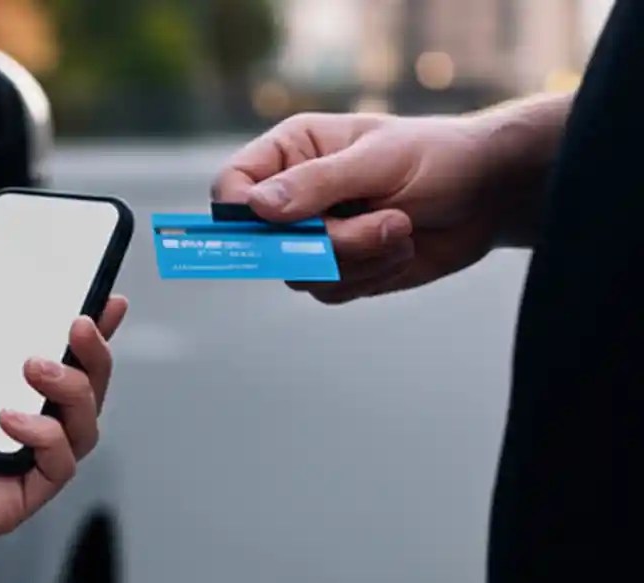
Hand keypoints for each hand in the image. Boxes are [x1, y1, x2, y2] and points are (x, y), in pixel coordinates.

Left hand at [0, 265, 128, 577]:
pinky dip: (45, 437)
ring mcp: (18, 467)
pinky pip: (57, 468)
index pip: (59, 363)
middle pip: (86, 393)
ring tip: (36, 366)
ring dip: (74, 390)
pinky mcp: (13, 501)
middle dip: (96, 355)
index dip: (91, 334)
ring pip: (84, 428)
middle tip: (79, 324)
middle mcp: (16, 433)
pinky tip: (10, 417)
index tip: (105, 298)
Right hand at [212, 105, 558, 303]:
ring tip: (402, 227)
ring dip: (359, 259)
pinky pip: (331, 291)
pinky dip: (373, 276)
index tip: (275, 224)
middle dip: (328, 241)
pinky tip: (403, 248)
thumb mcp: (378, 160)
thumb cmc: (438, 157)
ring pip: (299, 273)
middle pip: (264, 242)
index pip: (232, 187)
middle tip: (384, 222)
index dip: (240, 212)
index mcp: (292, 152)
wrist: (489, 195)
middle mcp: (294, 197)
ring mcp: (314, 237)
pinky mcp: (339, 270)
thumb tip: (257, 207)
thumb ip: (317, 183)